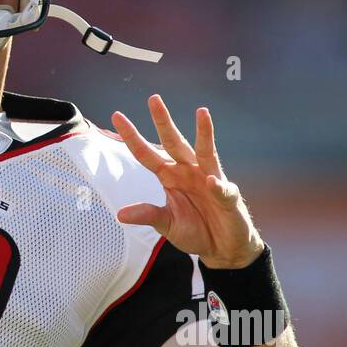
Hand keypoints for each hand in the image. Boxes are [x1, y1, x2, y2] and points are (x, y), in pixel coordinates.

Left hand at [111, 95, 263, 269]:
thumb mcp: (166, 224)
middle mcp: (188, 171)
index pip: (146, 154)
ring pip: (205, 151)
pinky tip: (212, 182)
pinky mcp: (229, 197)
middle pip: (173, 142)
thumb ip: (147, 215)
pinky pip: (222, 189)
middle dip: (164, 121)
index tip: (117, 116)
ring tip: (202, 113)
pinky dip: (218, 187)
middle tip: (153, 99)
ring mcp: (209, 180)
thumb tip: (120, 214)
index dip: (132, 137)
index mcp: (169, 176)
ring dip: (204, 132)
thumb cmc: (195, 230)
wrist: (222, 248)